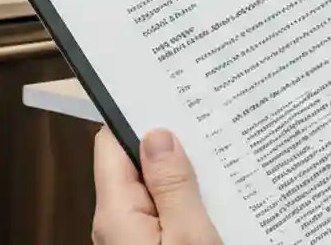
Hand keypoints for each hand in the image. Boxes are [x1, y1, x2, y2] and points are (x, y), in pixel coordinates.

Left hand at [92, 127, 221, 244]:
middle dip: (168, 146)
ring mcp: (129, 236)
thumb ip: (173, 186)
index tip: (173, 101)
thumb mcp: (189, 235)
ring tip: (218, 157)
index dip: (139, 119)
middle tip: (208, 128)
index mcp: (116, 212)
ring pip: (151, 189)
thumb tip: (157, 136)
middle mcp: (114, 222)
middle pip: (133, 166)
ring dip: (180, 175)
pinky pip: (161, 211)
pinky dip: (183, 199)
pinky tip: (212, 195)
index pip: (111, 145)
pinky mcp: (146, 244)